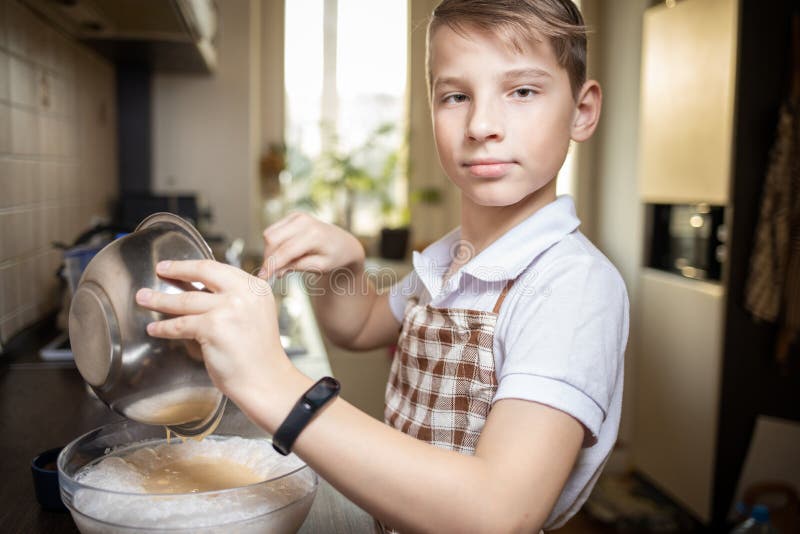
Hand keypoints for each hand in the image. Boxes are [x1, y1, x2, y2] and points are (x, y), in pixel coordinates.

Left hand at [135, 259, 291, 405]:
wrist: (265, 380)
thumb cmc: (259, 355)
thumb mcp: (254, 315)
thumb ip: (234, 300)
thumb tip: (200, 290)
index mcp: (256, 288)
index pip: (220, 268)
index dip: (194, 266)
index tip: (178, 266)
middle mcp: (244, 293)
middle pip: (203, 272)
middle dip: (176, 269)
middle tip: (160, 270)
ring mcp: (229, 308)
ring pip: (186, 299)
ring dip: (160, 299)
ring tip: (144, 298)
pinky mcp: (213, 327)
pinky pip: (181, 324)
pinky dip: (164, 328)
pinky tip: (155, 329)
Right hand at [261, 212, 364, 278]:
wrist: (343, 243)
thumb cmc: (333, 258)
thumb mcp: (319, 267)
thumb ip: (296, 267)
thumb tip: (274, 271)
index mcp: (314, 235)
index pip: (285, 251)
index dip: (271, 265)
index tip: (262, 278)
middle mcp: (304, 220)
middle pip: (272, 239)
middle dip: (268, 258)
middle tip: (272, 273)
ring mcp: (297, 216)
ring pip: (269, 234)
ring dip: (270, 251)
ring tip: (283, 263)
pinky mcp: (293, 216)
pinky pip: (272, 230)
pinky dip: (274, 244)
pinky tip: (285, 254)